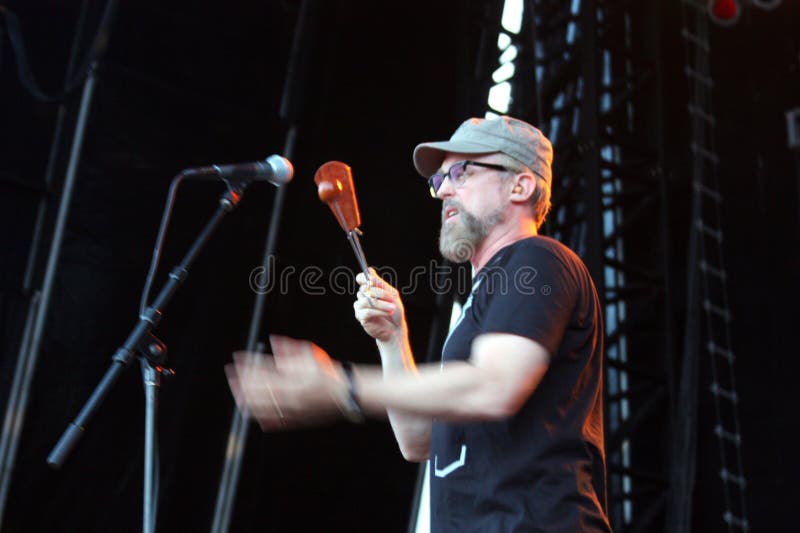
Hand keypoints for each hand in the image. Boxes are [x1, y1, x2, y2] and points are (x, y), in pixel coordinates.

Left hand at [225, 334, 347, 430]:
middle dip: (241, 381)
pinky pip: (273, 421)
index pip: (262, 371)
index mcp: (293, 379)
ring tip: (237, 394)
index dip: (248, 364)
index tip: (237, 359)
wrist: (345, 395)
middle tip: (231, 375)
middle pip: (258, 390)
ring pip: (262, 407)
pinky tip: (253, 413)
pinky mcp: (295, 420)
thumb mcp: (310, 357)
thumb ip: (290, 349)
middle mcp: (289, 396)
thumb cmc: (328, 375)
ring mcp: (291, 410)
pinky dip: (261, 417)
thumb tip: (274, 342)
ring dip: (246, 400)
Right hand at [354, 269, 406, 341]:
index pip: (361, 278)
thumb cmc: (394, 310)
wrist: (396, 328)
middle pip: (365, 289)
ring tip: (392, 308)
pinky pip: (367, 311)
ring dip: (381, 304)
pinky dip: (379, 311)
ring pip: (366, 301)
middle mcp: (363, 296)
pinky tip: (388, 312)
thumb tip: (370, 271)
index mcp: (370, 288)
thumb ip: (380, 283)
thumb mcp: (391, 294)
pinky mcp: (361, 317)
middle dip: (380, 293)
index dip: (363, 278)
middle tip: (392, 298)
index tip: (371, 282)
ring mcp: (360, 307)